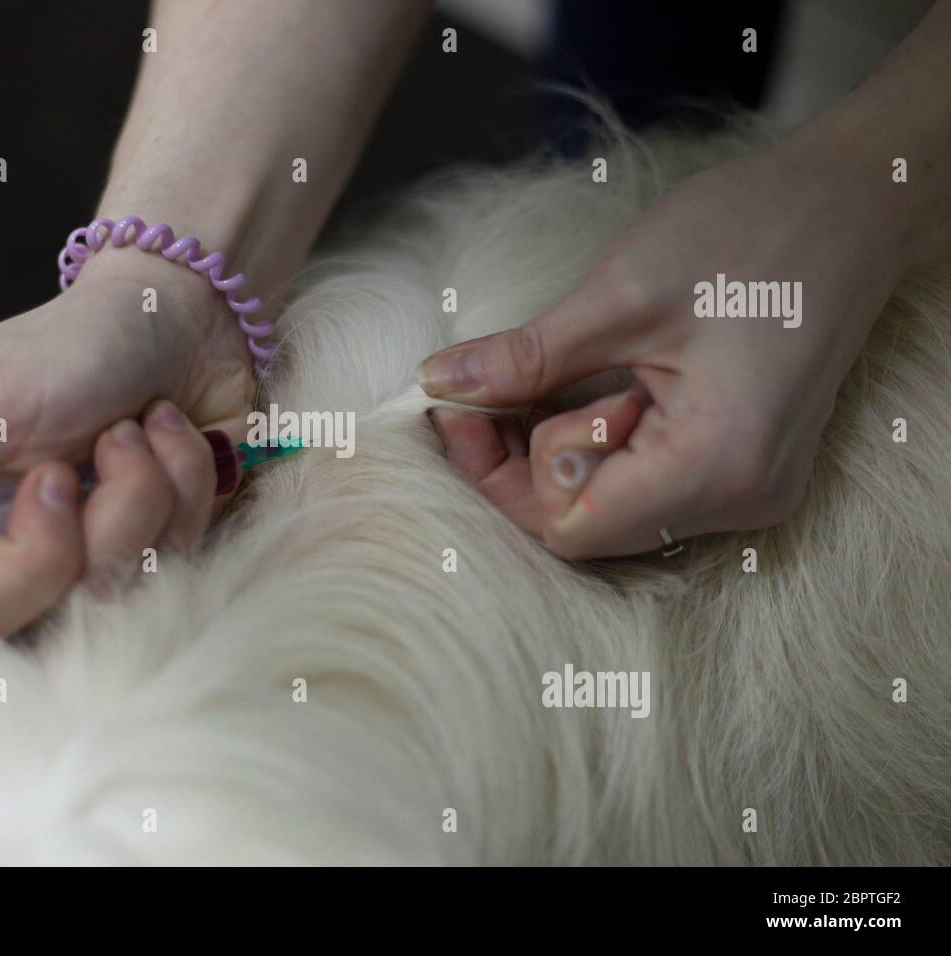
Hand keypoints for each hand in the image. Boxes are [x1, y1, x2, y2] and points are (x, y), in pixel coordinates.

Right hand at [0, 251, 253, 634]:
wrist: (185, 328)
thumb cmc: (72, 349)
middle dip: (47, 545)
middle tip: (64, 467)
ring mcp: (41, 570)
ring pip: (83, 603)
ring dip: (132, 499)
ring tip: (132, 434)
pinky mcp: (124, 575)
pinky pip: (159, 575)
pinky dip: (179, 494)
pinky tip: (170, 444)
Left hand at [419, 137, 909, 558]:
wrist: (853, 202)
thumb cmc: (752, 233)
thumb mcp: (620, 294)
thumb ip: (525, 358)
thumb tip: (436, 386)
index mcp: (716, 466)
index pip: (570, 528)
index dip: (499, 477)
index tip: (461, 409)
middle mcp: (740, 499)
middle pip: (586, 524)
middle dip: (523, 458)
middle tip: (492, 385)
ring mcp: (747, 488)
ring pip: (612, 505)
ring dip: (559, 447)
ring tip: (554, 371)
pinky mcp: (742, 466)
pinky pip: (644, 482)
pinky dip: (598, 441)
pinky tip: (585, 385)